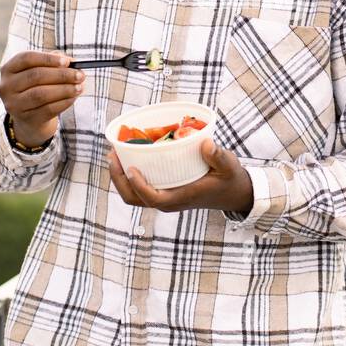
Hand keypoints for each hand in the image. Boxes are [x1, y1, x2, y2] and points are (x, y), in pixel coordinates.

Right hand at [0, 51, 83, 144]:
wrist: (30, 118)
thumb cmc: (37, 87)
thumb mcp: (39, 72)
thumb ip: (53, 62)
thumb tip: (70, 61)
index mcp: (8, 69)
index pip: (26, 58)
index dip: (48, 59)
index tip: (67, 61)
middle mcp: (6, 86)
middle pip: (35, 76)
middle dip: (61, 75)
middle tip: (80, 75)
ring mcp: (14, 104)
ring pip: (42, 94)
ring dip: (64, 89)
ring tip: (79, 87)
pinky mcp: (26, 119)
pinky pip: (48, 109)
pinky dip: (64, 102)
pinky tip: (73, 97)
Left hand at [109, 138, 253, 214]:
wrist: (232, 192)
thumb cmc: (228, 178)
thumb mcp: (228, 166)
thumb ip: (218, 156)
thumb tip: (205, 143)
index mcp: (181, 197)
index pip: (153, 198)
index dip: (138, 186)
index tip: (130, 168)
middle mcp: (168, 201)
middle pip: (133, 199)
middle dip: (119, 179)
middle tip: (113, 155)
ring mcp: (164, 197)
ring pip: (132, 195)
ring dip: (119, 177)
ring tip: (113, 154)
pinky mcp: (163, 191)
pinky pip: (138, 188)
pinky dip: (128, 175)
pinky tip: (126, 156)